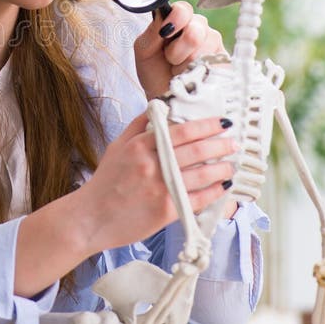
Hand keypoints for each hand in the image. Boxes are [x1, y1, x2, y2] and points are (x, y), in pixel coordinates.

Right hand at [80, 113, 237, 252]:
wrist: (91, 217)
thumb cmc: (106, 181)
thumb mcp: (117, 146)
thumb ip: (138, 126)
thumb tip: (160, 106)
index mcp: (139, 146)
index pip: (181, 131)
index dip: (206, 125)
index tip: (222, 122)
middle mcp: (152, 165)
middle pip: (196, 151)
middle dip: (220, 145)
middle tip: (233, 143)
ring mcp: (160, 189)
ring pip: (201, 175)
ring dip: (221, 168)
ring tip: (230, 165)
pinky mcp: (165, 211)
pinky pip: (197, 199)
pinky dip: (214, 192)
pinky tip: (222, 187)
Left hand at [134, 1, 224, 98]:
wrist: (164, 98)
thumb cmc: (154, 71)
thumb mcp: (145, 49)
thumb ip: (153, 30)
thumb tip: (161, 13)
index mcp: (180, 20)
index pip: (183, 10)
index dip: (175, 20)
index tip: (164, 34)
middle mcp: (200, 29)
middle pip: (195, 30)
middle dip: (176, 51)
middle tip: (170, 59)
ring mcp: (214, 45)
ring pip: (202, 50)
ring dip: (185, 65)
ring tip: (180, 71)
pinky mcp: (224, 62)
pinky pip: (213, 63)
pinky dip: (197, 74)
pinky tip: (193, 77)